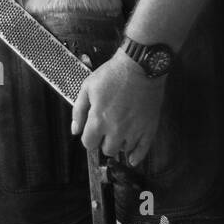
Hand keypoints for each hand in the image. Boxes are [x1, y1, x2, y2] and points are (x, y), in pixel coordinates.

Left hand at [71, 49, 164, 166]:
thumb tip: (75, 130)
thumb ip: (78, 111)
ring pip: (123, 150)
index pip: (89, 144)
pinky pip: (143, 150)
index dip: (89, 138)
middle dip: (104, 142)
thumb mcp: (88, 87)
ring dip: (120, 144)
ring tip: (120, 133)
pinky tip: (132, 158)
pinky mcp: (149, 128)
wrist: (140, 66)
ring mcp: (134, 130)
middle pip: (107, 150)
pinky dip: (136, 156)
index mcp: (99, 120)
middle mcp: (116, 130)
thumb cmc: (112, 74)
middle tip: (107, 130)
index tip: (92, 132)